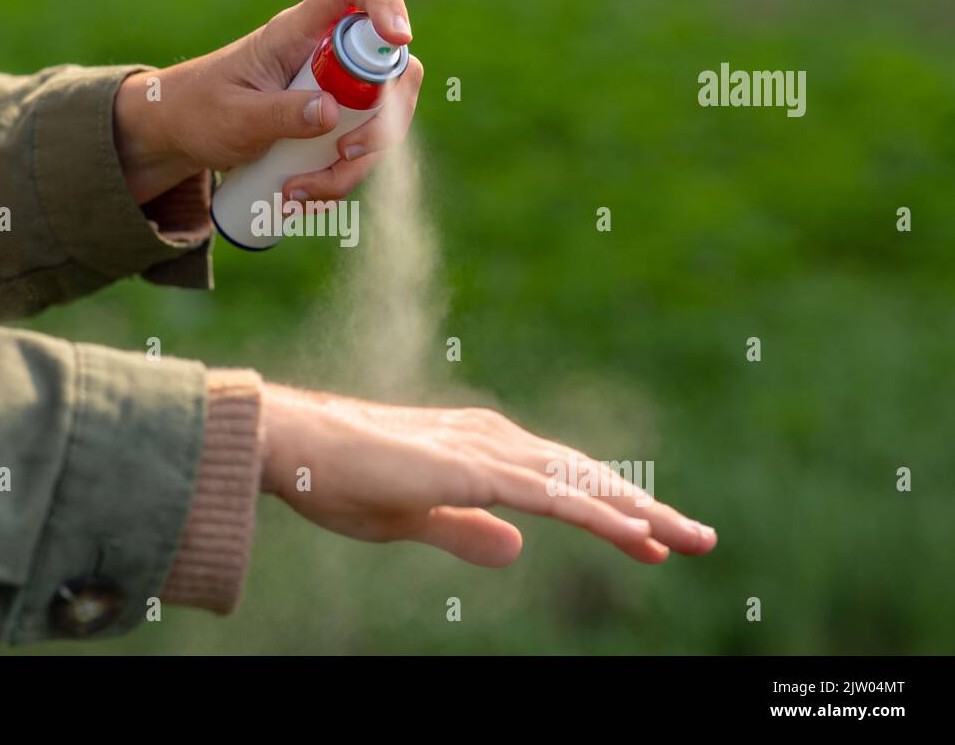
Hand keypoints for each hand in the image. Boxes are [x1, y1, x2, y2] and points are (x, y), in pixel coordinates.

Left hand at [113, 0, 423, 204]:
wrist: (180, 135)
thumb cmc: (199, 112)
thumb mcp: (235, 118)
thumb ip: (281, 114)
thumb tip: (333, 112)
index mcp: (298, 33)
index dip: (385, 4)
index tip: (399, 39)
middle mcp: (325, 56)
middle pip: (389, 71)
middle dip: (381, 123)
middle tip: (344, 156)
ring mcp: (333, 90)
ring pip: (381, 122)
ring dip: (353, 167)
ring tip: (297, 194)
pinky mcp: (332, 124)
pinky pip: (359, 152)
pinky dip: (338, 182)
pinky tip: (298, 200)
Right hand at [259, 382, 717, 565]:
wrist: (294, 445)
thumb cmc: (339, 479)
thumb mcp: (411, 521)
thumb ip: (464, 532)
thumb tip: (516, 552)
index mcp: (480, 451)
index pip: (561, 483)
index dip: (608, 510)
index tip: (651, 538)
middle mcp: (493, 441)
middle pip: (585, 478)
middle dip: (645, 509)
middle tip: (700, 538)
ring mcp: (486, 452)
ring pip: (581, 484)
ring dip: (638, 511)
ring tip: (688, 538)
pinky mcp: (473, 470)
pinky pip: (551, 497)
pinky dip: (598, 514)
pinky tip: (635, 533)